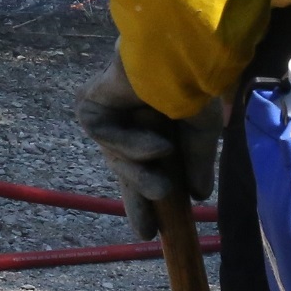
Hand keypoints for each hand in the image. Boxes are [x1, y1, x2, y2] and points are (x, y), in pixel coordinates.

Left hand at [75, 54, 222, 239]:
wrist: (176, 57)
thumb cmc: (192, 86)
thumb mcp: (201, 133)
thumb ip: (196, 162)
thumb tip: (198, 196)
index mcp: (152, 117)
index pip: (144, 161)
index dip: (145, 193)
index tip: (152, 232)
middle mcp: (127, 113)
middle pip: (123, 165)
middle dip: (135, 196)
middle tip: (146, 233)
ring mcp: (106, 108)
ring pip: (116, 156)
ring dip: (140, 175)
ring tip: (162, 187)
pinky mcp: (89, 105)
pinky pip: (106, 137)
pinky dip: (132, 146)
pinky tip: (156, 145)